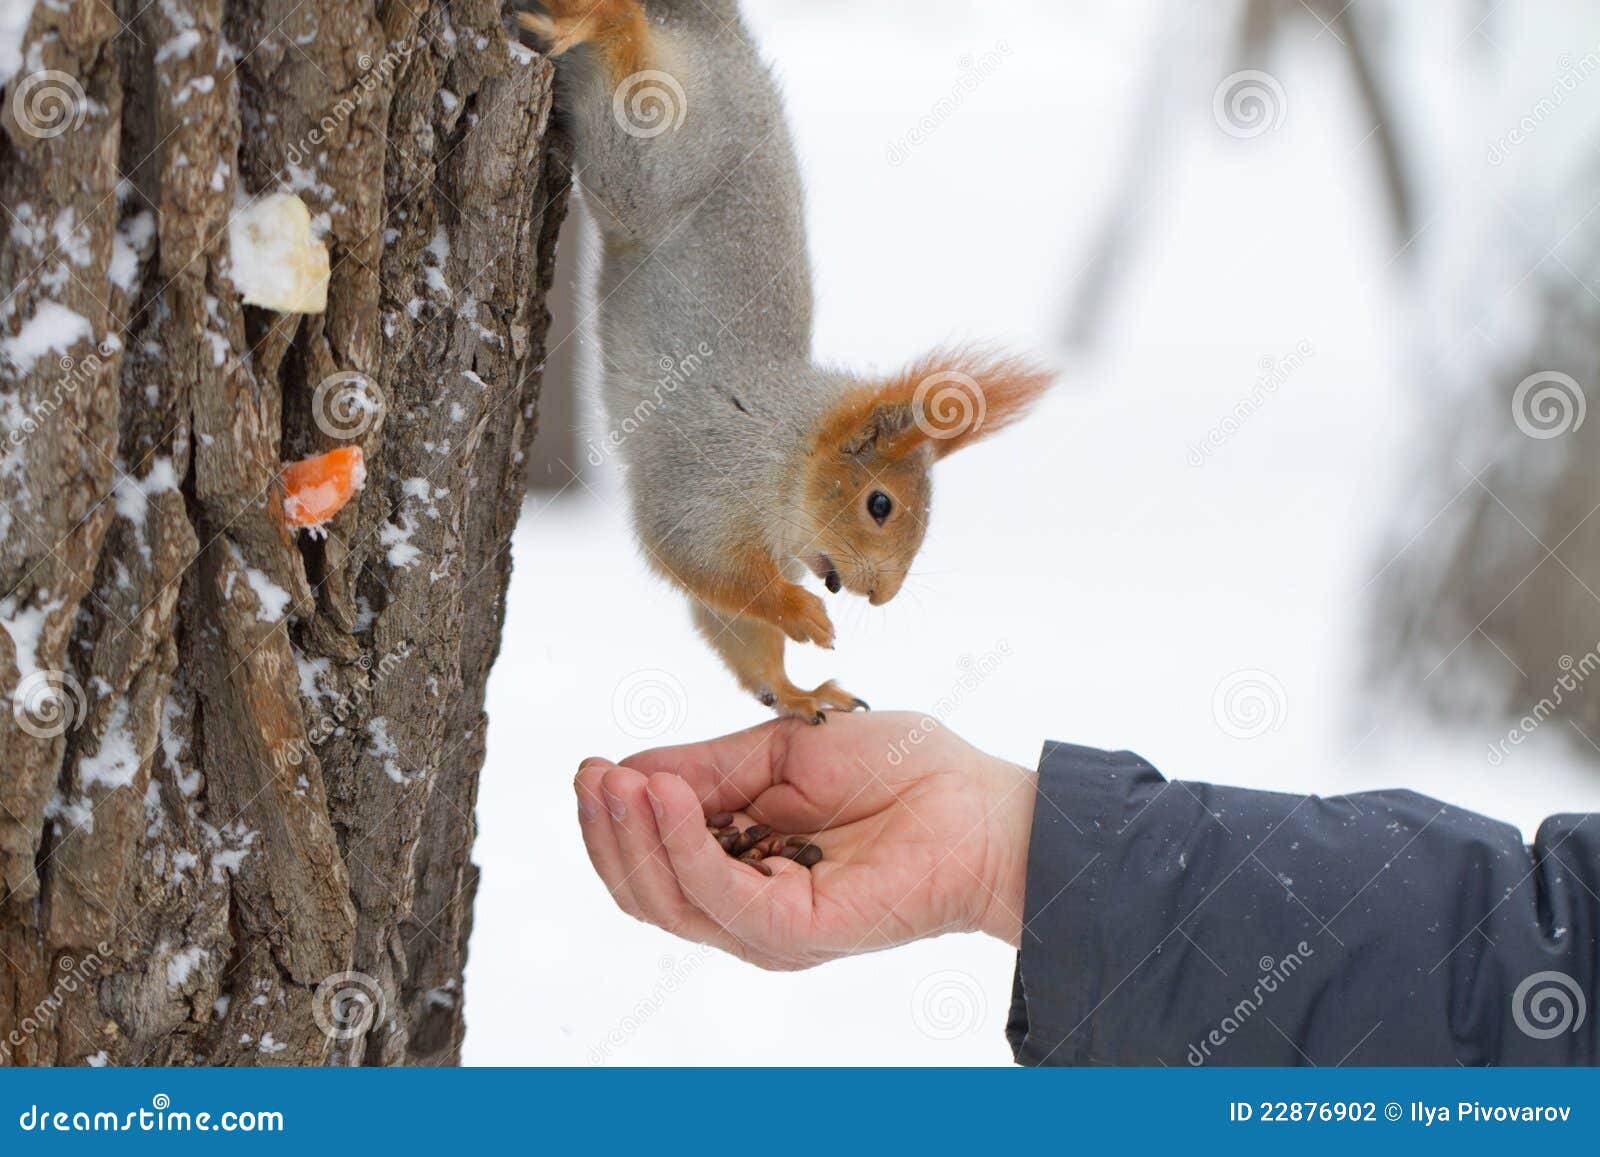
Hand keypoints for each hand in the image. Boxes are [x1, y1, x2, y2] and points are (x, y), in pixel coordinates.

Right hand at [574, 713, 1035, 969]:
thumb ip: (705, 770)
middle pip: (645, 890)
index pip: (651, 860)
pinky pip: (717, 896)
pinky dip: (681, 845)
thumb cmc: (897, 770)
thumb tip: (627, 773)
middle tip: (591, 775)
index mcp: (741, 864)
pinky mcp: (795, 931)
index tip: (591, 767)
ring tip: (619, 781)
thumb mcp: (779, 752)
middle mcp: (746, 906)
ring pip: (668, 902)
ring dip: (632, 835)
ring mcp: (769, 927)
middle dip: (607, 831)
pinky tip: (665, 796)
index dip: (613, 816)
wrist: (977, 802)